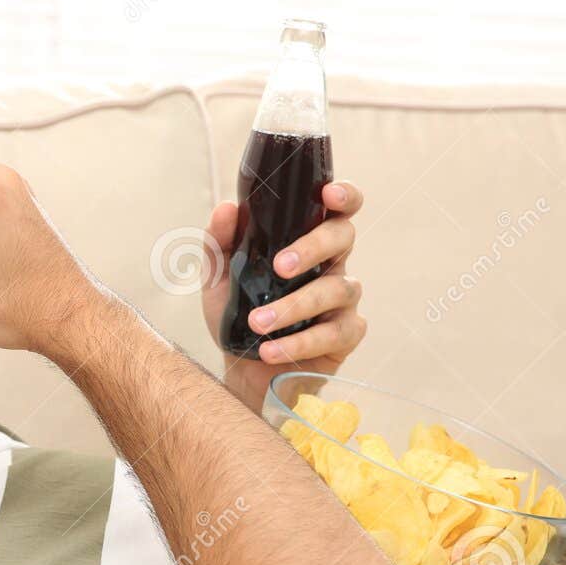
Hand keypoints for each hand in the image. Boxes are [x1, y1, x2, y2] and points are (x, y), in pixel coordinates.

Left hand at [201, 182, 366, 413]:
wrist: (242, 370)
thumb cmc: (238, 315)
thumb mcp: (219, 278)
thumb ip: (219, 242)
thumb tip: (226, 208)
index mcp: (308, 243)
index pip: (338, 210)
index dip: (344, 196)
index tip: (328, 195)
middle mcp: (332, 266)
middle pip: (342, 238)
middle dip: (312, 248)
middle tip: (279, 266)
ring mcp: (343, 301)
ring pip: (335, 290)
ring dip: (294, 306)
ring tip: (258, 323)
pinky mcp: (346, 336)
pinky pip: (334, 333)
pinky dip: (299, 342)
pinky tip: (270, 351)